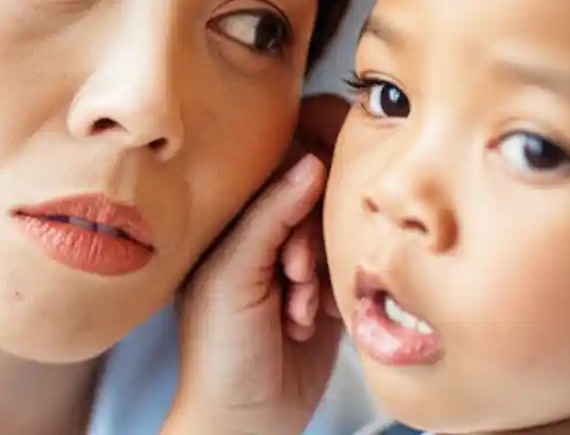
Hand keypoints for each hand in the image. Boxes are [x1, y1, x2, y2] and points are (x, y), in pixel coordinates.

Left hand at [166, 97, 350, 434]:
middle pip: (311, 203)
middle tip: (293, 277)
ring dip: (320, 273)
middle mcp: (262, 242)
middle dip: (307, 242)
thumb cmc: (220, 351)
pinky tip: (312, 322)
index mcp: (228, 228)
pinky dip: (337, 293)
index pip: (272, 177)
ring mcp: (296, 270)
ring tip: (298, 311)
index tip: (293, 234)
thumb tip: (312, 161)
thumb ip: (270, 216)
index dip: (292, 196)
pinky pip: (350, 270)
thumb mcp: (233, 275)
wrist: (246, 423)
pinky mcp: (326, 297)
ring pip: (333, 236)